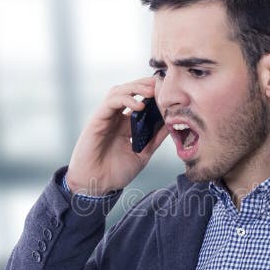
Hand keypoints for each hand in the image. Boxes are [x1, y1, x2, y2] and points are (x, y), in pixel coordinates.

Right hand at [66, 77, 168, 195]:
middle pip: (130, 91)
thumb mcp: (143, 154)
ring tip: (152, 91)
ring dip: (136, 87)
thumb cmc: (115, 172)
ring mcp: (106, 117)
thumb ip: (155, 139)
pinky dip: (125, 99)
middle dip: (146, 84)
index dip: (153, 93)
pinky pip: (110, 102)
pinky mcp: (97, 119)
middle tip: (162, 83)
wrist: (97, 185)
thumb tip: (172, 124)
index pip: (140, 100)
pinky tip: (139, 105)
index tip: (169, 91)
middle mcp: (116, 117)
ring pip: (119, 91)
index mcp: (126, 124)